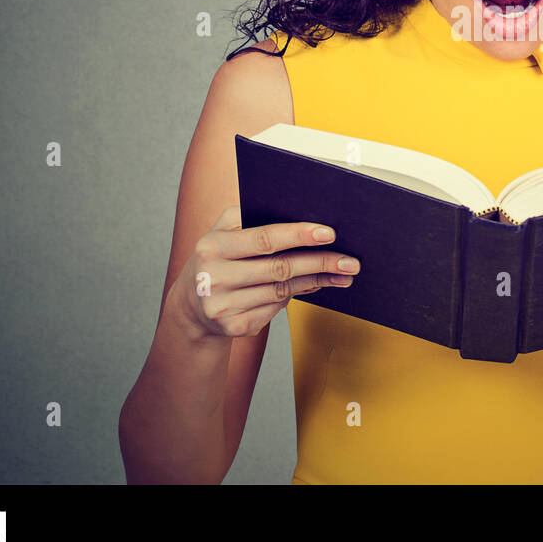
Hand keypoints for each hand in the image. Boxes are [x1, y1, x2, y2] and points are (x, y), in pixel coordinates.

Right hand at [171, 204, 361, 339]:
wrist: (192, 306)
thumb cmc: (218, 258)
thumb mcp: (222, 231)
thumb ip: (251, 217)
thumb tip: (300, 213)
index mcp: (212, 246)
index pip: (264, 239)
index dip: (299, 235)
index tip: (329, 233)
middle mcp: (214, 278)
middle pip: (280, 268)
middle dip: (320, 263)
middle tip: (350, 261)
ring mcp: (222, 306)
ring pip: (282, 290)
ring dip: (317, 280)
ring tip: (343, 273)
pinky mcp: (233, 327)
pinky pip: (275, 308)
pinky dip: (297, 295)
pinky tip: (316, 284)